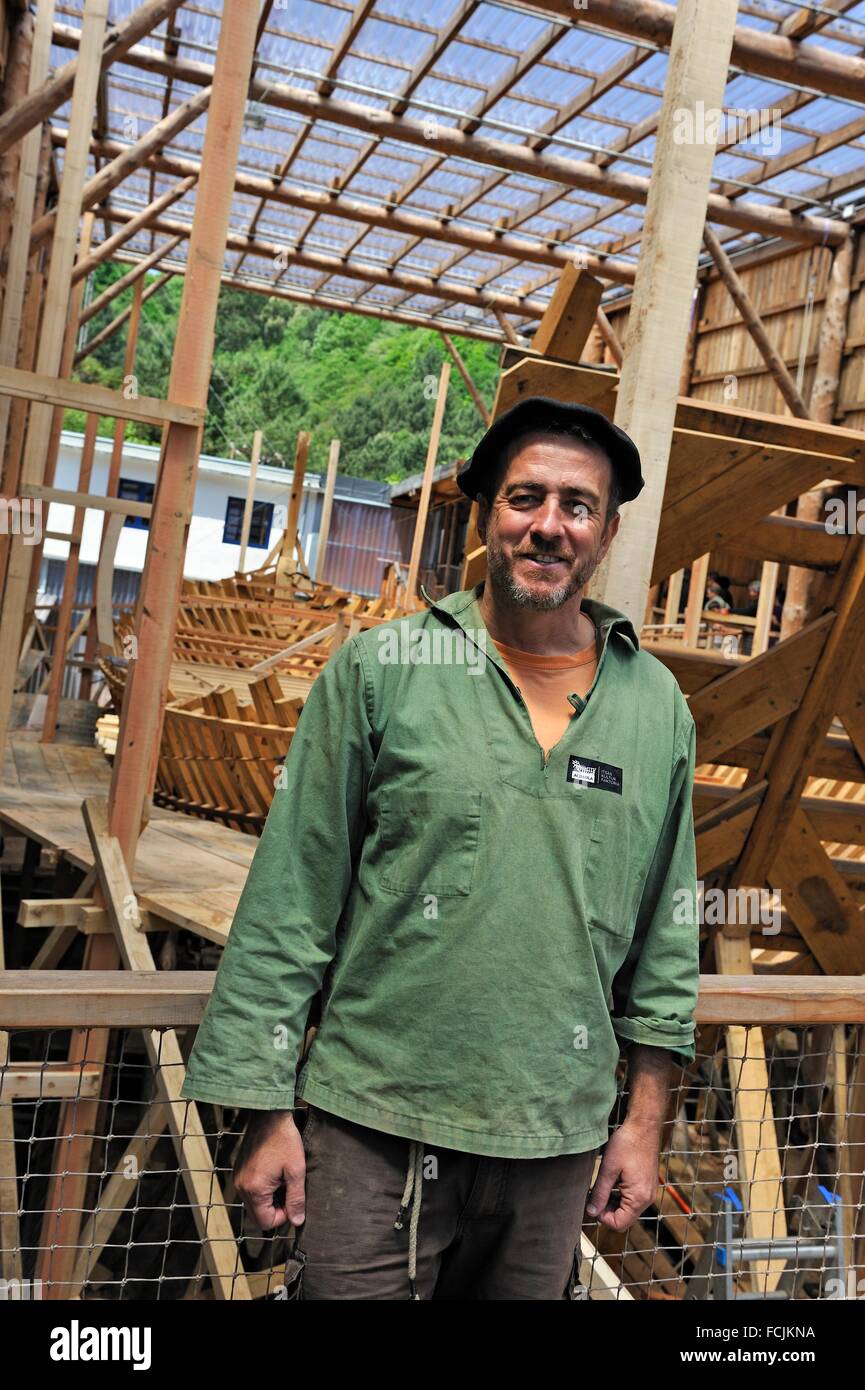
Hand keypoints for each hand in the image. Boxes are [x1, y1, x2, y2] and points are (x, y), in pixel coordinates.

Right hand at [234, 1110, 305, 1231]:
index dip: (282, 1216)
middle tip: (288, 1189)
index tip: (292, 1200)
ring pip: (253, 1203)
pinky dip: (261, 1189)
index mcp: (254, 1190)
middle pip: (257, 1215)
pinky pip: (249, 1191)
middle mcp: (241, 1187)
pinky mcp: (238, 1171)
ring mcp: (237, 1179)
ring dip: (268, 1199)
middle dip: (275, 1209)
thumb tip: (296, 1222)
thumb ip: (296, 1199)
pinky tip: (272, 1173)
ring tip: (281, 1179)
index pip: (265, 1222)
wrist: (269, 1115)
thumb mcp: (296, 1171)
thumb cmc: (284, 1140)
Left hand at [585, 1121, 658, 1231]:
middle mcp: (647, 1199)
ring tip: (602, 1186)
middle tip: (595, 1194)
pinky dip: (621, 1196)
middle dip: (607, 1211)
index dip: (602, 1217)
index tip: (592, 1202)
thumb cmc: (627, 1144)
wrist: (643, 1127)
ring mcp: (649, 1192)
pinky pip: (633, 1200)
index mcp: (638, 1198)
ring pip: (628, 1210)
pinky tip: (613, 1182)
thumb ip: (600, 1193)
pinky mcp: (647, 1185)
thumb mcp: (608, 1169)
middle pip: (624, 1219)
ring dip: (613, 1203)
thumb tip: (592, 1212)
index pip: (619, 1224)